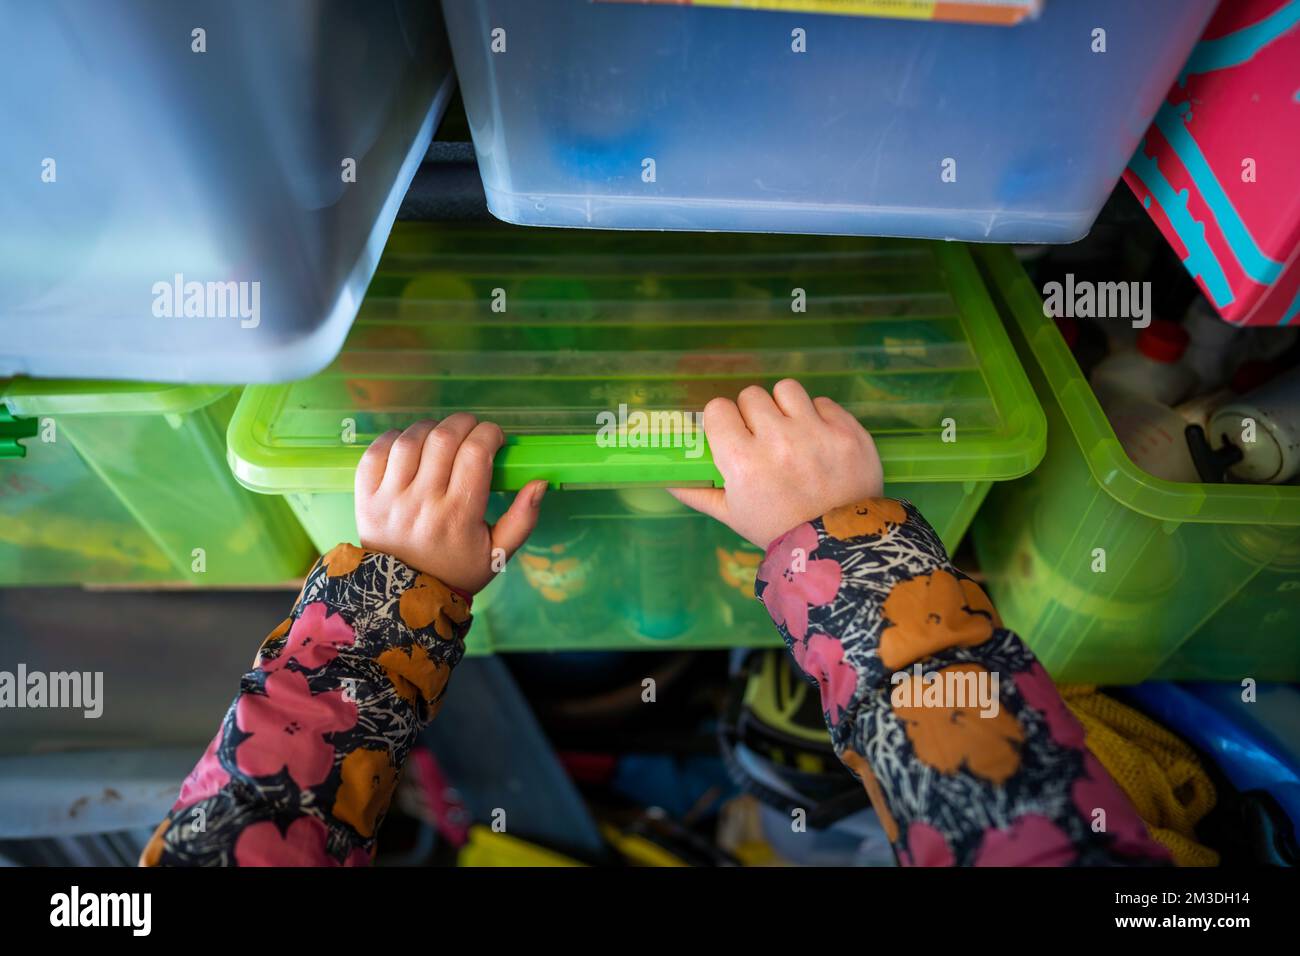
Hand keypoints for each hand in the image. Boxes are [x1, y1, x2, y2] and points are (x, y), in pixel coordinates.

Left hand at [355, 416, 546, 593]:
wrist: (404, 595)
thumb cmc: (455, 571)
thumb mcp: (497, 554)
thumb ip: (523, 519)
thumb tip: (539, 483)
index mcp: (458, 515)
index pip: (475, 453)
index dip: (489, 434)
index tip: (494, 438)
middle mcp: (423, 503)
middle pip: (444, 438)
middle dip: (464, 423)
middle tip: (471, 431)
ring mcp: (390, 499)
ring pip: (410, 440)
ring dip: (430, 428)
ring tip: (441, 436)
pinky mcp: (366, 497)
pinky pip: (375, 452)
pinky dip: (393, 438)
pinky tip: (409, 444)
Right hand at [668, 379, 882, 548]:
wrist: (839, 544)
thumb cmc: (779, 530)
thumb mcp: (733, 515)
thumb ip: (697, 492)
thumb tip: (666, 478)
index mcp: (743, 462)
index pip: (718, 409)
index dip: (723, 420)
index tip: (732, 432)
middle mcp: (778, 441)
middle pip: (751, 395)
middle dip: (754, 414)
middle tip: (763, 437)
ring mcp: (816, 433)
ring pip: (787, 390)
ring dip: (785, 406)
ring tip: (792, 430)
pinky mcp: (847, 431)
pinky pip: (823, 402)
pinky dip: (819, 417)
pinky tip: (819, 440)